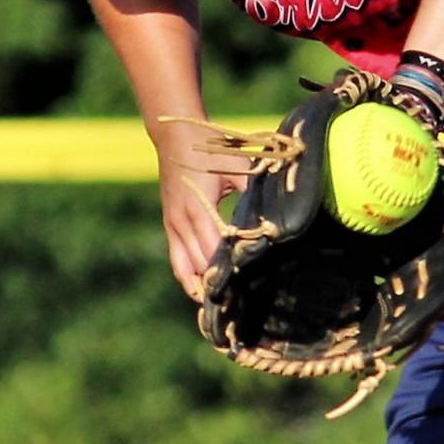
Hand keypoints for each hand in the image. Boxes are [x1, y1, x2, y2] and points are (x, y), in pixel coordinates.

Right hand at [153, 120, 248, 300]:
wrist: (176, 136)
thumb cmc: (212, 150)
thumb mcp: (237, 167)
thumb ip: (254, 191)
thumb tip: (274, 215)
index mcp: (200, 207)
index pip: (216, 248)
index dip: (231, 268)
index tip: (248, 286)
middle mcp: (184, 221)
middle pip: (202, 263)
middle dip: (220, 283)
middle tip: (241, 304)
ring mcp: (173, 225)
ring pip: (186, 268)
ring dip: (202, 286)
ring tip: (220, 308)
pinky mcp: (170, 225)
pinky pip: (176, 260)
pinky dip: (187, 277)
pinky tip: (200, 292)